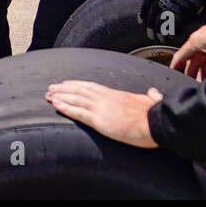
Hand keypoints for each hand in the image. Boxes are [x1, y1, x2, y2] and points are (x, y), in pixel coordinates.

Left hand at [46, 81, 161, 148]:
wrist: (158, 123)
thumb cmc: (157, 115)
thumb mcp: (153, 102)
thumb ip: (150, 96)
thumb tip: (154, 92)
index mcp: (116, 94)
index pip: (92, 87)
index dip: (77, 85)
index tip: (67, 83)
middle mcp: (105, 98)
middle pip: (79, 90)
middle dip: (63, 89)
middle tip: (50, 88)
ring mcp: (101, 108)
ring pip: (75, 99)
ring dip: (59, 96)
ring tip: (47, 95)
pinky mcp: (99, 120)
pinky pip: (78, 113)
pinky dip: (65, 108)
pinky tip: (55, 105)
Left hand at [139, 0, 205, 39]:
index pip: (146, 4)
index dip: (143, 14)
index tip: (141, 21)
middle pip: (152, 16)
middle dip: (150, 26)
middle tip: (150, 34)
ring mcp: (169, 7)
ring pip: (161, 23)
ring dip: (159, 32)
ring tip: (159, 39)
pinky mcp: (180, 13)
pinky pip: (173, 25)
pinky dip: (171, 32)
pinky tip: (169, 37)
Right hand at [171, 16, 205, 79]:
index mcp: (194, 41)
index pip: (179, 56)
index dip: (174, 67)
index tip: (171, 76)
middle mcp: (200, 41)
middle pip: (192, 60)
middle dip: (191, 72)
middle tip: (190, 83)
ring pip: (203, 59)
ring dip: (203, 71)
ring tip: (204, 81)